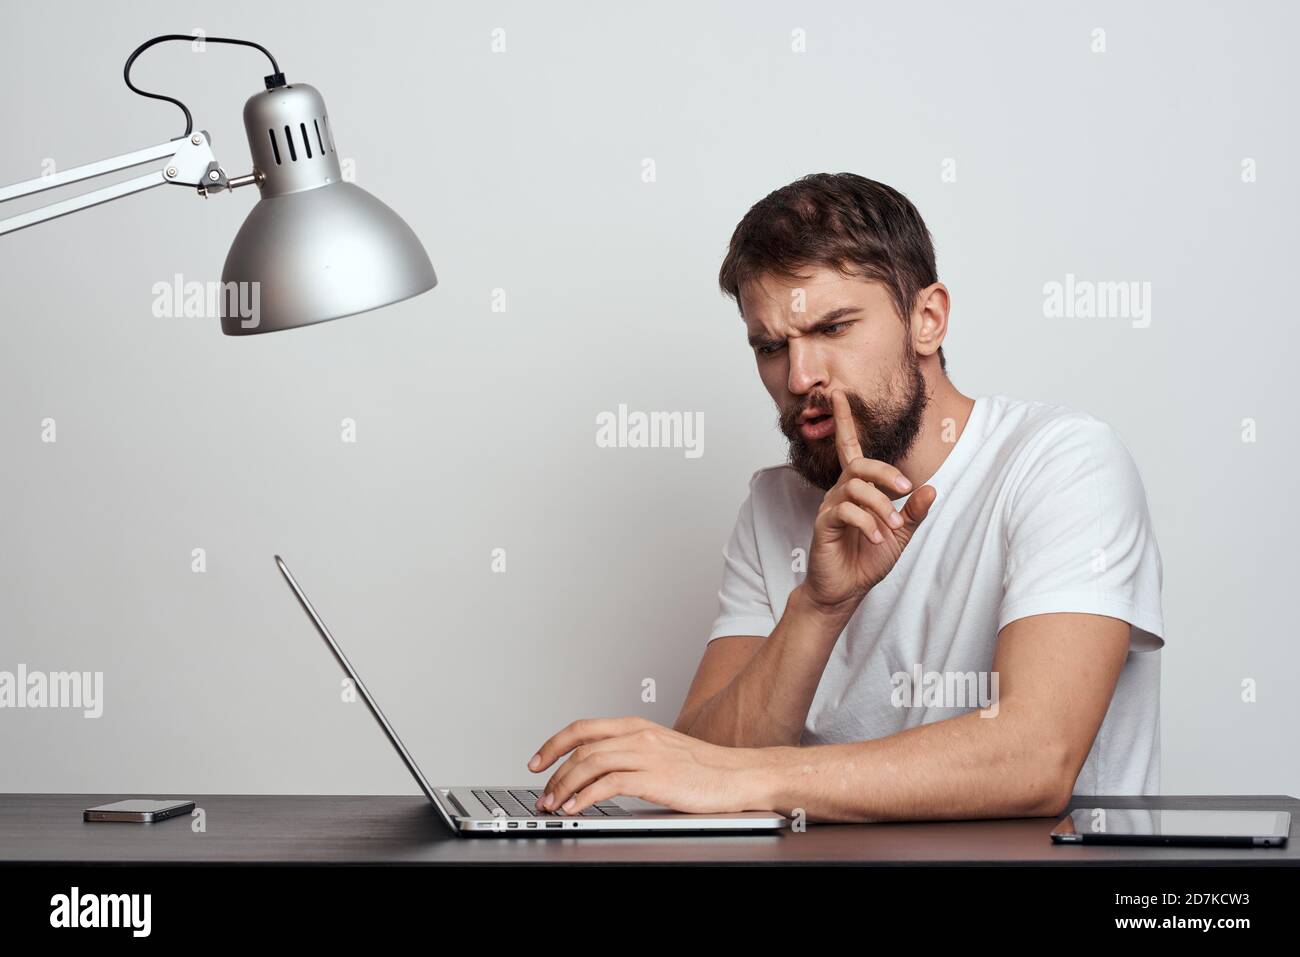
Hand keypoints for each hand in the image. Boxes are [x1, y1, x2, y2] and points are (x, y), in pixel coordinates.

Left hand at [526, 717, 771, 814]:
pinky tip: (577, 809)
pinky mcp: (655, 778)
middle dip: (553, 771)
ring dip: (564, 786)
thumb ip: (632, 754)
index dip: (553, 743)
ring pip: (589, 763)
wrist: (740, 774)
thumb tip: (598, 773)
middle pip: (580, 746)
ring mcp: (646, 755)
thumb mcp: (662, 751)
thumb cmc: (705, 768)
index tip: (536, 761)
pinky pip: (609, 784)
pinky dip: (586, 797)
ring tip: (554, 805)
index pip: (583, 728)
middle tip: (542, 793)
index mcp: (637, 726)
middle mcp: (638, 735)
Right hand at [804, 389, 936, 613]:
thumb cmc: (867, 558)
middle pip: (859, 463)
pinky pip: (846, 512)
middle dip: (886, 472)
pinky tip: (876, 538)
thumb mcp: (901, 534)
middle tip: (907, 489)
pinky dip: (867, 523)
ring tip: (893, 526)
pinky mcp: (823, 524)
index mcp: (857, 488)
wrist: (846, 589)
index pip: (850, 448)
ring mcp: (830, 507)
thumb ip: (914, 511)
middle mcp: (841, 491)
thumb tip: (931, 488)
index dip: (845, 421)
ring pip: (855, 487)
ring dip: (881, 505)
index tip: (839, 395)